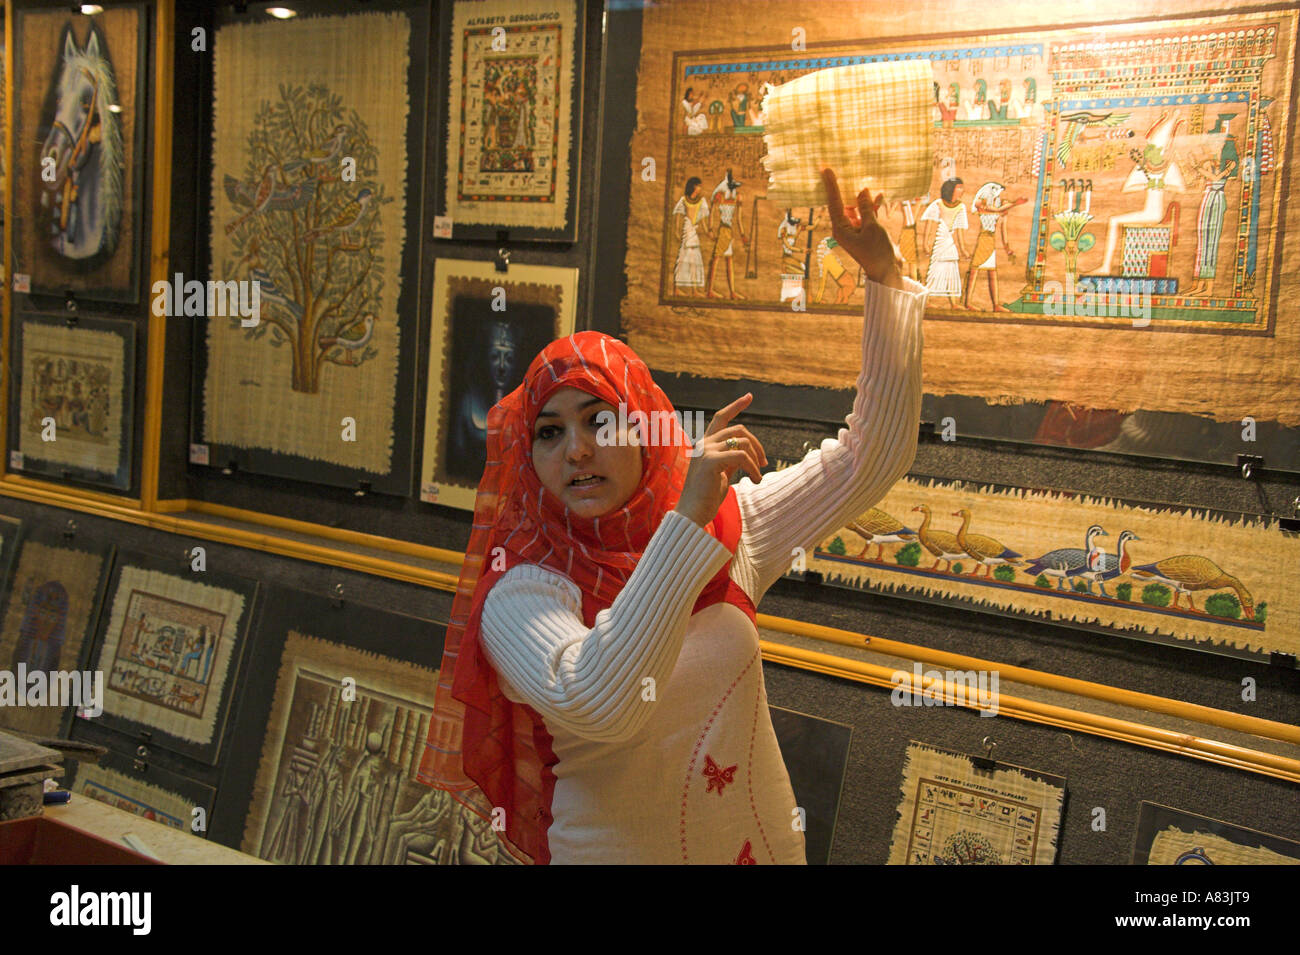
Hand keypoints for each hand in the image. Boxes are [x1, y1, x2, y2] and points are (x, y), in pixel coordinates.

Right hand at [674, 393, 767, 527]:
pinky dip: (753, 468)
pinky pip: (741, 456)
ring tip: (757, 476)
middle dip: (757, 444)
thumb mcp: (721, 474)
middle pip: (739, 430)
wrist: (692, 515)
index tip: (750, 396)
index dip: (736, 406)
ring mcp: (705, 451)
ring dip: (756, 459)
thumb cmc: (706, 498)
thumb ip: (730, 459)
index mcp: (704, 445)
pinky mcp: (710, 461)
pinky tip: (755, 480)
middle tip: (764, 463)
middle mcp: (703, 443)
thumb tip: (747, 452)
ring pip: (742, 442)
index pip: (721, 418)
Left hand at [822, 167, 903, 288]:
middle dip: (846, 188)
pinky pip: (866, 213)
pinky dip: (872, 206)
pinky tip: (880, 195)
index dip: (830, 185)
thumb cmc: (877, 252)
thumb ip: (866, 208)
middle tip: (842, 168)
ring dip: (863, 197)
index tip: (825, 169)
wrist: (887, 270)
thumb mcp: (872, 227)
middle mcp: (844, 228)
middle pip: (843, 203)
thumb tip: (862, 191)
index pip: (833, 202)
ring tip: (866, 181)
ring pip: (856, 207)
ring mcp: (855, 229)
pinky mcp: (865, 230)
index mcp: (840, 229)